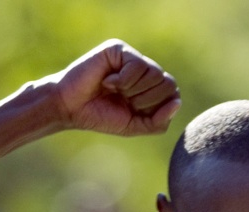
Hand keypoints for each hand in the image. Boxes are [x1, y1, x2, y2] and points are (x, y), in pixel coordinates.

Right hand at [51, 39, 180, 135]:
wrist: (71, 108)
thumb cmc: (101, 116)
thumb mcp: (134, 126)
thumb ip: (158, 121)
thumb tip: (177, 102)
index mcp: (151, 88)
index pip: (174, 94)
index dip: (157, 108)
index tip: (134, 112)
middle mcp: (145, 70)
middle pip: (169, 83)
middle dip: (146, 101)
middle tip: (124, 101)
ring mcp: (132, 58)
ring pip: (156, 73)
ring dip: (134, 91)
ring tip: (115, 91)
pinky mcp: (119, 49)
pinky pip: (138, 65)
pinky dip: (122, 81)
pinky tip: (106, 81)